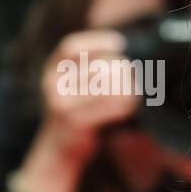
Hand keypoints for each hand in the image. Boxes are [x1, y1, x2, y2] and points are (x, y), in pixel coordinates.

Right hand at [38, 28, 142, 169]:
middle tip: (136, 70)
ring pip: (103, 85)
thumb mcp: (74, 87)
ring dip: (126, 85)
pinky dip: (125, 103)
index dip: (96, 42)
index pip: (70, 47)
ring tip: (138, 87)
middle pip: (94, 66)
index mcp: (51, 70)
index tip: (119, 43)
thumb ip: (88, 70)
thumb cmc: (75, 113)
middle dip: (119, 67)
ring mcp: (61, 103)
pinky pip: (107, 106)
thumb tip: (124, 57)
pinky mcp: (73, 121)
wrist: (59, 149)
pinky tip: (133, 103)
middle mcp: (52, 83)